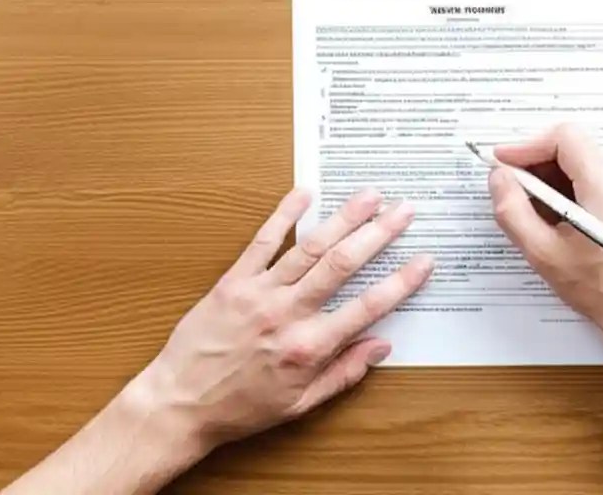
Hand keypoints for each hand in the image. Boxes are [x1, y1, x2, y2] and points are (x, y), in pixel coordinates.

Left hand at [127, 187, 432, 454]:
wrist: (179, 404)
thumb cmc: (239, 409)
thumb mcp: (299, 404)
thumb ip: (343, 374)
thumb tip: (381, 346)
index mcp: (308, 348)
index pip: (367, 308)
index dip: (400, 283)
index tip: (423, 261)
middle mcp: (287, 315)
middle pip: (343, 265)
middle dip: (378, 234)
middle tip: (404, 211)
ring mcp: (259, 293)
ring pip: (309, 248)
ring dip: (343, 218)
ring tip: (369, 195)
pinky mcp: (232, 282)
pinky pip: (262, 242)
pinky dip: (284, 215)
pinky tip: (304, 193)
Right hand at [487, 124, 602, 345]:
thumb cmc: (600, 288)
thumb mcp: (543, 253)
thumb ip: (513, 211)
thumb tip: (498, 177)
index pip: (564, 137)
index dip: (527, 145)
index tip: (503, 162)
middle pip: (573, 145)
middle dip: (538, 162)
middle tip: (513, 188)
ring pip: (583, 158)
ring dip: (554, 174)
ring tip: (535, 207)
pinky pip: (597, 172)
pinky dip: (572, 183)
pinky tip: (559, 213)